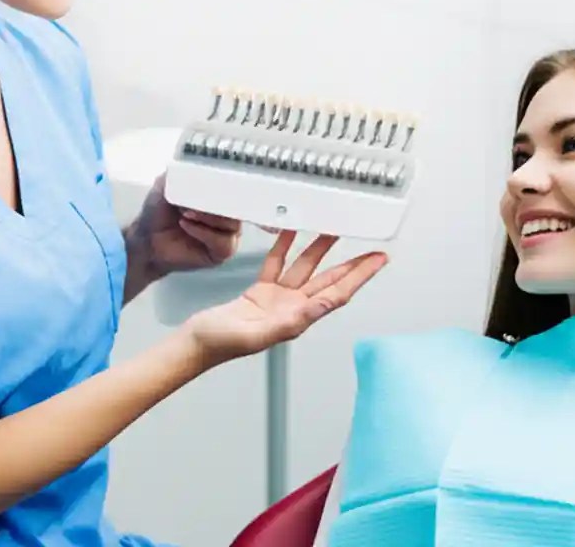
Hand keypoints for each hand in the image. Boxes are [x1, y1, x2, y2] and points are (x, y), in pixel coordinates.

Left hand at [129, 172, 241, 278]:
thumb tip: (202, 165)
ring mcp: (227, 235)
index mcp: (221, 197)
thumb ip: (184, 171)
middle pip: (238, 206)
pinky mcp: (221, 253)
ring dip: (209, 217)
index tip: (217, 179)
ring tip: (186, 213)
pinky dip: (204, 232)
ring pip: (233, 224)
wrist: (146, 239)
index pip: (237, 188)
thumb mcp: (168, 183)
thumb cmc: (158, 212)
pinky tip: (186, 225)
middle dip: (219, 200)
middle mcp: (228, 215)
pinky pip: (223, 242)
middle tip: (197, 198)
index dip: (230, 184)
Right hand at [181, 231, 387, 367]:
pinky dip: (285, 247)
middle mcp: (292, 309)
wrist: (195, 344)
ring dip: (320, 249)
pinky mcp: (260, 291)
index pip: (337, 294)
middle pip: (330, 281)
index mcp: (296, 319)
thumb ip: (286, 323)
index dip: (360, 276)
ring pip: (305, 268)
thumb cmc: (220, 344)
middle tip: (372, 247)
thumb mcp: (256, 334)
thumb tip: (314, 310)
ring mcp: (277, 300)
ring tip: (334, 229)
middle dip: (352, 264)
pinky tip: (292, 232)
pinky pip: (278, 264)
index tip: (379, 260)